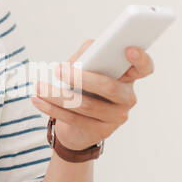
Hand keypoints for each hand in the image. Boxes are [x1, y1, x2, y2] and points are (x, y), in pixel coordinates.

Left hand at [30, 39, 154, 152]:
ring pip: (86, 105)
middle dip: (81, 78)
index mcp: (127, 76)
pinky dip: (52, 108)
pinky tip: (37, 100)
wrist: (79, 123)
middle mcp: (127, 97)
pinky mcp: (102, 132)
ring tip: (38, 87)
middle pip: (109, 87)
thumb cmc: (83, 85)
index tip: (128, 49)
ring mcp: (117, 117)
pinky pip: (75, 119)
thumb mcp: (85, 66)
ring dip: (58, 95)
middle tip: (58, 69)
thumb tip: (81, 58)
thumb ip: (87, 55)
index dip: (140, 59)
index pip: (143, 67)